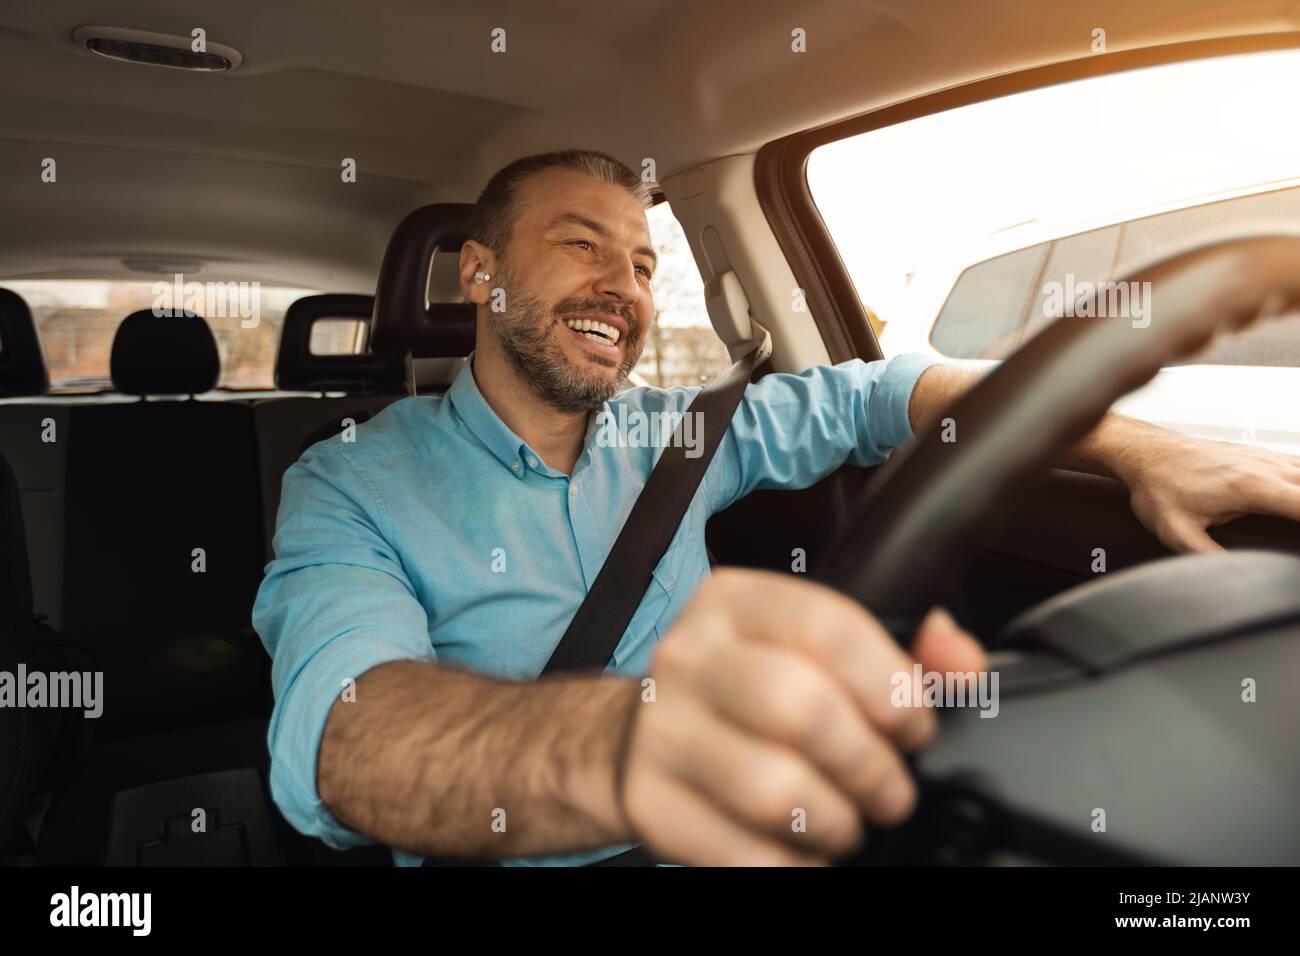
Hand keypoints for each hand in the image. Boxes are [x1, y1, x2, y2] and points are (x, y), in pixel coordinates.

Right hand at [618, 568, 986, 865]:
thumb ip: (900, 654)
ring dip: (835, 822)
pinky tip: (802, 851)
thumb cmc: (743, 692)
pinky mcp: (649, 800)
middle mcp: (690, 657)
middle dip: (870, 764)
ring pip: (774, 788)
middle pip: (802, 708)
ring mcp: (662, 729)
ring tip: (844, 823)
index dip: (892, 686)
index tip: (913, 724)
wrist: (637, 736)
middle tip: (888, 790)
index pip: (828, 628)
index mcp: (735, 603)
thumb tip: (960, 655)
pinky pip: (740, 852)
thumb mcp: (809, 652)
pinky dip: (791, 866)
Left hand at [1115, 435, 1299, 552]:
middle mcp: (1265, 467)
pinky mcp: (1261, 455)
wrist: (1145, 453)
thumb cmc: (1158, 488)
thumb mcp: (1176, 531)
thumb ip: (1208, 555)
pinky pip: (1299, 467)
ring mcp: (1265, 457)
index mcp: (1251, 486)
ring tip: (1299, 531)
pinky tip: (1298, 498)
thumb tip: (1235, 577)